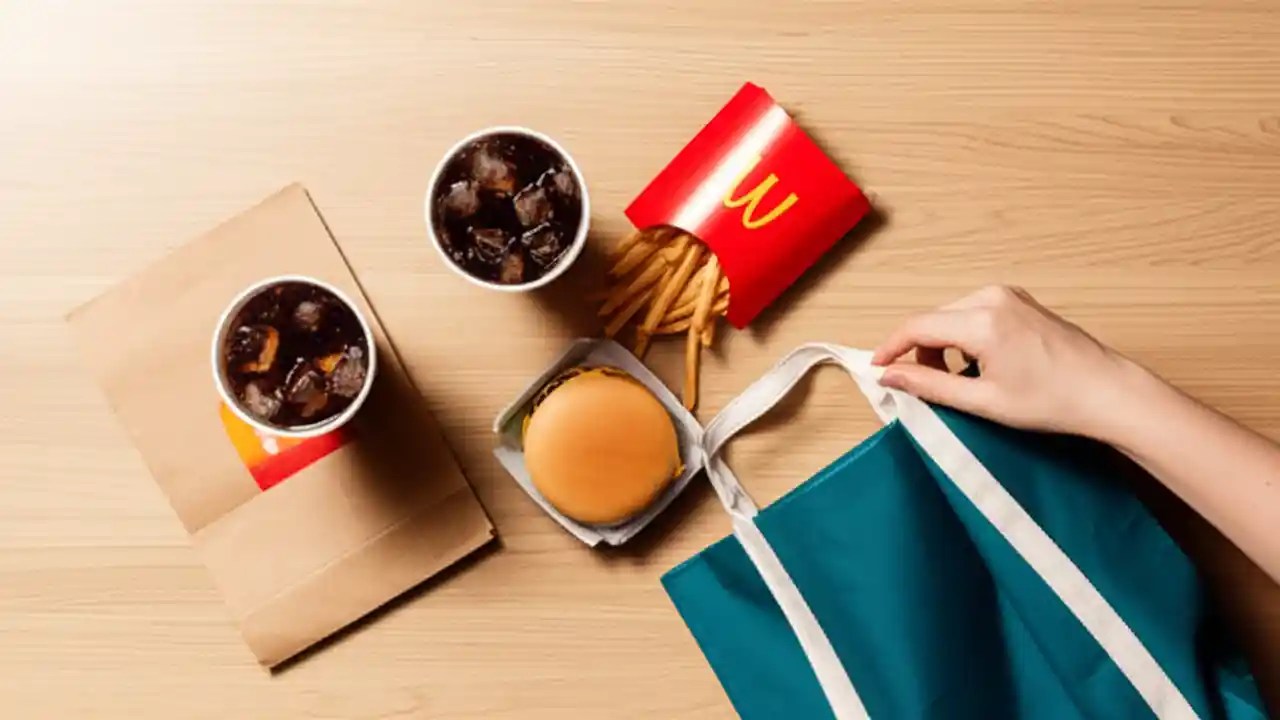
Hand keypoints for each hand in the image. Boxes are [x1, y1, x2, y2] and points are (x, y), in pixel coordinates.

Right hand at [872, 285, 1143, 438]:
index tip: (877, 370)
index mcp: (981, 320)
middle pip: (933, 320)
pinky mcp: (1020, 302)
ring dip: (943, 347)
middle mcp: (992, 297)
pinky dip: (964, 339)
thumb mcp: (983, 401)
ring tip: (960, 382)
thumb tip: (889, 377)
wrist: (1107, 392)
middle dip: (921, 353)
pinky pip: (974, 314)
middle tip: (927, 388)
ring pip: (952, 317)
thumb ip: (929, 386)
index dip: (891, 349)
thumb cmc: (1051, 401)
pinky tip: (981, 367)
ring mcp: (1009, 296)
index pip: (917, 327)